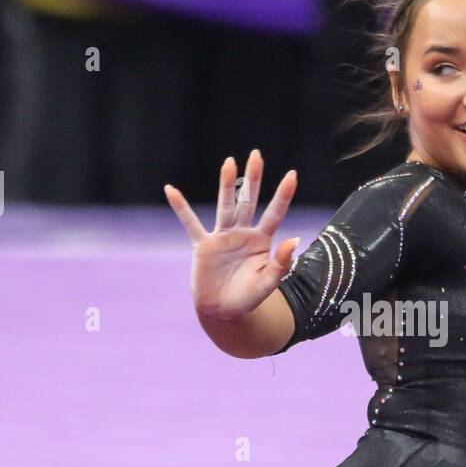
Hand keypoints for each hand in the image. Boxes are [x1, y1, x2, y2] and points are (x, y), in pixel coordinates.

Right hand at [163, 150, 300, 321]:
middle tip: (256, 154)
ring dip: (227, 184)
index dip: (283, 195)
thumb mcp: (268, 283)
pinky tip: (171, 190)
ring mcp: (222, 237)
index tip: (293, 174)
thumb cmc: (248, 297)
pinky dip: (181, 208)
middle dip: (253, 178)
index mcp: (261, 241)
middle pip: (249, 200)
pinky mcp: (203, 246)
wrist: (223, 311)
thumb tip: (294, 239)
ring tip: (229, 162)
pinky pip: (191, 223)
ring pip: (226, 205)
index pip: (275, 213)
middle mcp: (242, 233)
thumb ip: (281, 263)